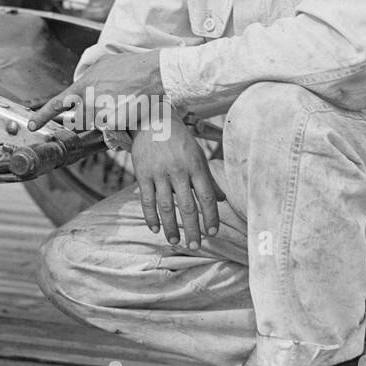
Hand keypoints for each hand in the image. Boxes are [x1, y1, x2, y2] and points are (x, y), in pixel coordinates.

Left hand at [28, 51, 163, 132]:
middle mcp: (89, 101)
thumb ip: (88, 73)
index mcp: (83, 86)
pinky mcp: (115, 123)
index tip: (33, 125)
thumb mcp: (104, 62)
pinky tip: (127, 111)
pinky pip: (111, 130)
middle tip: (107, 103)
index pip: (57, 104)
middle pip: (80, 119)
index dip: (42, 116)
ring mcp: (102, 114)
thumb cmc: (132, 66)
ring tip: (121, 104)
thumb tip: (82, 79)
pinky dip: (117, 125)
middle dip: (89, 115)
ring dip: (105, 119)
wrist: (154, 72)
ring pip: (96, 125)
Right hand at [130, 116, 222, 248]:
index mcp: (196, 166)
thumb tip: (223, 200)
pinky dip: (151, 216)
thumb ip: (210, 179)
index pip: (207, 197)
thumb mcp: (198, 156)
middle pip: (188, 207)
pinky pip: (147, 200)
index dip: (211, 217)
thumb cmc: (180, 140)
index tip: (212, 233)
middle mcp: (179, 171)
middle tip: (195, 246)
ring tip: (175, 241)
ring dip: (171, 227)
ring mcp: (159, 173)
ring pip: (166, 206)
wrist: (153, 119)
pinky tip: (155, 228)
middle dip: (192, 229)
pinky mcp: (142, 174)